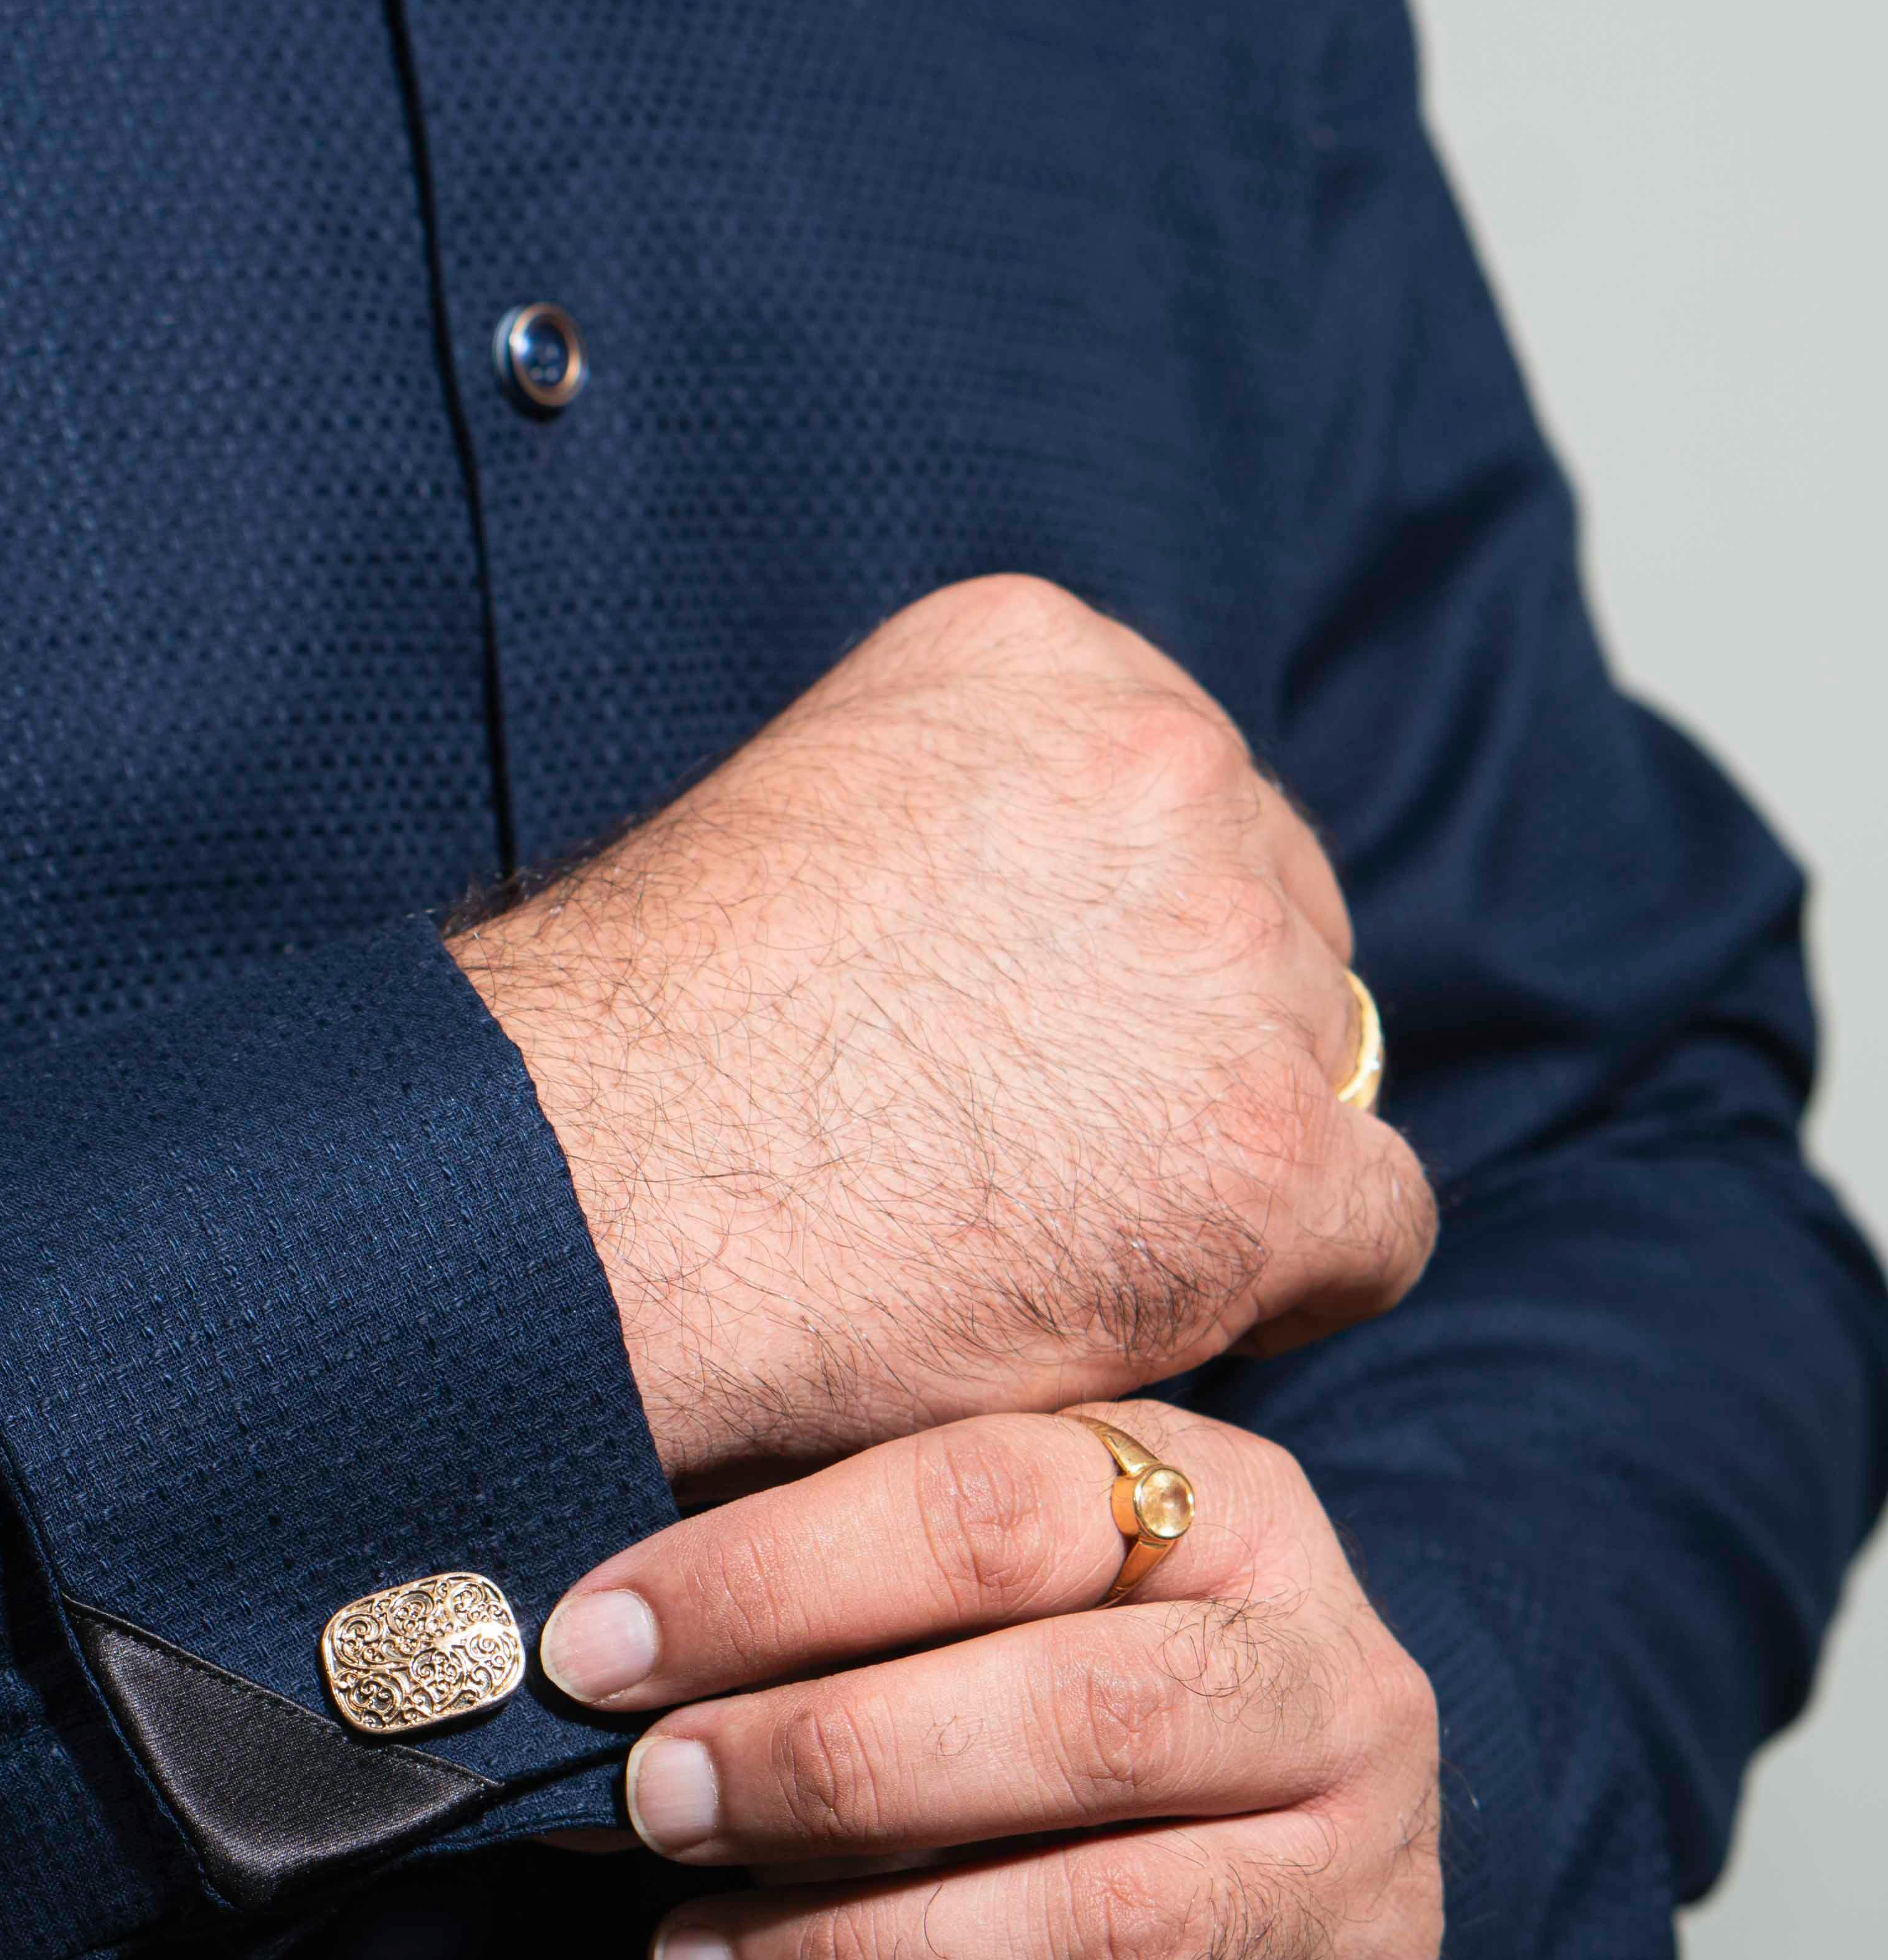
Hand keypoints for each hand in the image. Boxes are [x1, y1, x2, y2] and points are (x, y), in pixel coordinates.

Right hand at [450, 575, 1433, 1490]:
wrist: (582, 1188)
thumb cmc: (637, 1046)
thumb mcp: (807, 809)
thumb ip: (962, 828)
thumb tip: (1045, 936)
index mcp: (1047, 653)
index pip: (1185, 801)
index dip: (1124, 947)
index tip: (1037, 1032)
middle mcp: (1169, 767)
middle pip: (1271, 924)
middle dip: (1181, 1040)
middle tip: (1042, 1152)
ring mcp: (1229, 962)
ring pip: (1316, 1067)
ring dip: (1216, 1154)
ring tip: (1053, 1235)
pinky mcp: (1260, 1157)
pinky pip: (1377, 1223)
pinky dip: (1285, 1280)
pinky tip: (1155, 1306)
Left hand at [540, 1403, 1440, 1959]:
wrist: (1260, 1898)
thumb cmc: (1048, 1716)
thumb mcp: (962, 1599)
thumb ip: (816, 1597)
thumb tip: (588, 1664)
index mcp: (1240, 1523)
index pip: (1002, 1509)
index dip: (775, 1577)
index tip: (597, 1650)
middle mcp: (1345, 1699)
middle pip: (1087, 1721)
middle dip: (829, 1768)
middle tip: (662, 1810)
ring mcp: (1375, 1907)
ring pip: (1115, 1940)